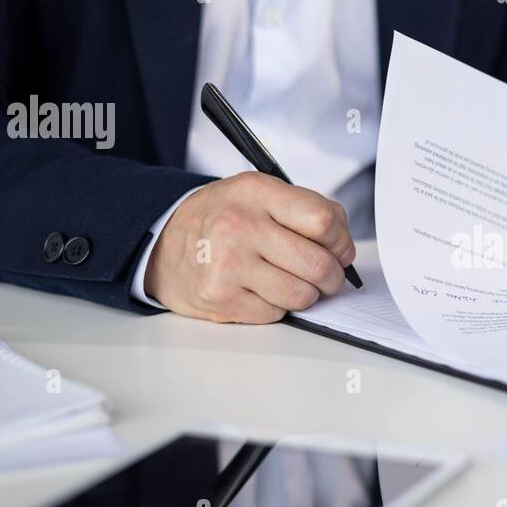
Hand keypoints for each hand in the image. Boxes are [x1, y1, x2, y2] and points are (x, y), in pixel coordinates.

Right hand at [144, 172, 355, 322]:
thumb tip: (344, 249)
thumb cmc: (222, 219)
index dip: (341, 241)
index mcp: (256, 192)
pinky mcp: (221, 299)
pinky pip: (275, 314)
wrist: (162, 243)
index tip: (339, 249)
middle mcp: (239, 226)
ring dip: (305, 294)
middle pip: (318, 264)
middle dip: (332, 277)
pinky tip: (259, 290)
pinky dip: (276, 307)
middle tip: (326, 276)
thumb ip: (306, 209)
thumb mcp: (258, 194)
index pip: (323, 221)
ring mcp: (228, 264)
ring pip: (301, 295)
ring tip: (289, 281)